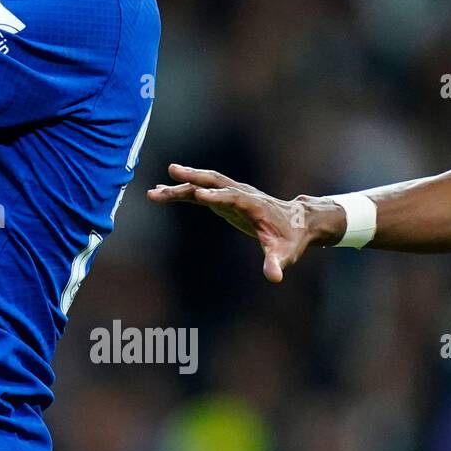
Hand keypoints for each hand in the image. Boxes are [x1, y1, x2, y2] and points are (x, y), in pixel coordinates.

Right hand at [147, 164, 342, 282]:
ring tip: (155, 189)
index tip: (198, 193)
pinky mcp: (223, 198)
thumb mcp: (285, 253)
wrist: (296, 221)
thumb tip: (274, 277)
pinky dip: (181, 189)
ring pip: (204, 183)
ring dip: (181, 182)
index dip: (216, 195)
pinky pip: (199, 191)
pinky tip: (162, 190)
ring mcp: (231, 193)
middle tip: (171, 173)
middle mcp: (241, 193)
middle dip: (193, 178)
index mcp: (254, 205)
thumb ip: (276, 263)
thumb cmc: (290, 239)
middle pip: (214, 182)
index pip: (233, 197)